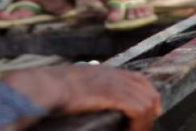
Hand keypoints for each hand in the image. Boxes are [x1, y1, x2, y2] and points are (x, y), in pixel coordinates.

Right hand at [1, 66, 160, 130]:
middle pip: (147, 91)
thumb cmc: (50, 87)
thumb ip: (84, 90)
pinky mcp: (112, 94)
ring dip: (144, 121)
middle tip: (143, 127)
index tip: (150, 111)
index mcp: (105, 71)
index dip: (147, 95)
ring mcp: (114, 83)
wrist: (45, 85)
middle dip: (150, 111)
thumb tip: (84, 100)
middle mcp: (114, 75)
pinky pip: (138, 109)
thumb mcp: (72, 84)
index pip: (138, 79)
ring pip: (146, 101)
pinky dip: (138, 123)